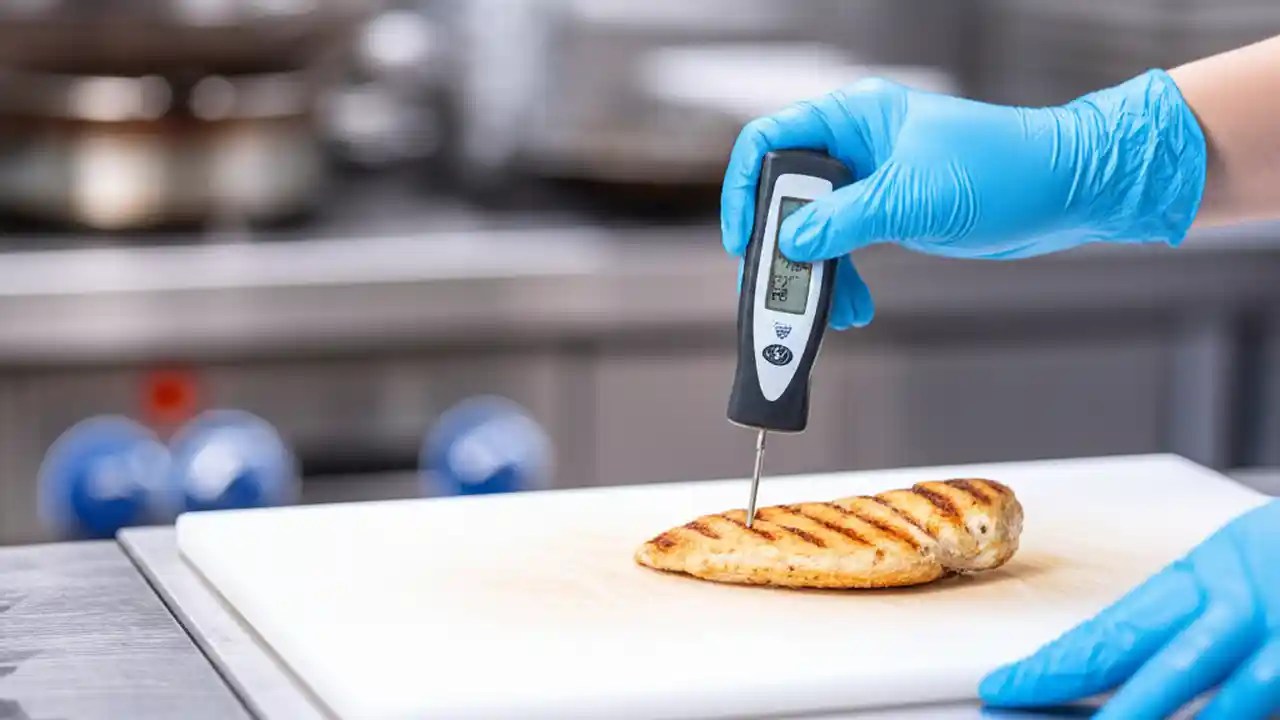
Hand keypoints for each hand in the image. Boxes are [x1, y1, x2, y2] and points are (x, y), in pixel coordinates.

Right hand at [720, 70, 1205, 327]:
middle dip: (781, 249)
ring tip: (830, 313)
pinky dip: (841, 279)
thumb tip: (789, 243)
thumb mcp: (914, 199)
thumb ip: (842, 222)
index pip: (770, 143)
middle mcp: (856, 145)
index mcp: (855, 117)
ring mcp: (871, 180)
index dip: (743, 190)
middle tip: (779, 291)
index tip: (743, 241)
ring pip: (812, 230)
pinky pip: (842, 247)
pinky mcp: (888, 212)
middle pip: (784, 196)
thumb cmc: (1007, 170)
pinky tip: (853, 307)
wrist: (1070, 189)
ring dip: (814, 275)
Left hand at [980, 500, 1279, 718]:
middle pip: (1159, 671)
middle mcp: (1246, 608)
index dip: (1055, 666)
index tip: (1003, 688)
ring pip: (1227, 702)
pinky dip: (1241, 716)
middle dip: (1103, 713)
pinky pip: (1271, 705)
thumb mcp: (1234, 569)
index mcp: (1207, 578)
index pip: (1116, 628)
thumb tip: (1103, 668)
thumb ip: (1184, 619)